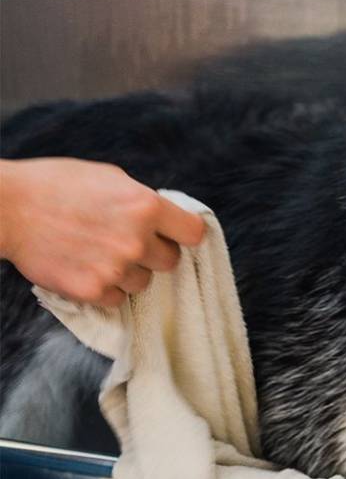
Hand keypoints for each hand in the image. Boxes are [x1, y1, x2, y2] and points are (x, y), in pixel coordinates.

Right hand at [0, 158, 205, 306]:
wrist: (8, 209)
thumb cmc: (56, 186)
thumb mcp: (110, 178)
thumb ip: (142, 200)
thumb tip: (164, 217)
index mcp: (146, 206)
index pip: (194, 232)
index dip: (184, 234)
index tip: (175, 235)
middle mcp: (137, 240)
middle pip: (171, 261)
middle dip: (154, 253)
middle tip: (129, 244)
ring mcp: (115, 268)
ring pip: (143, 283)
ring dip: (128, 273)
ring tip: (100, 255)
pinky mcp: (91, 290)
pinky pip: (117, 299)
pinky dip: (105, 289)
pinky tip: (86, 269)